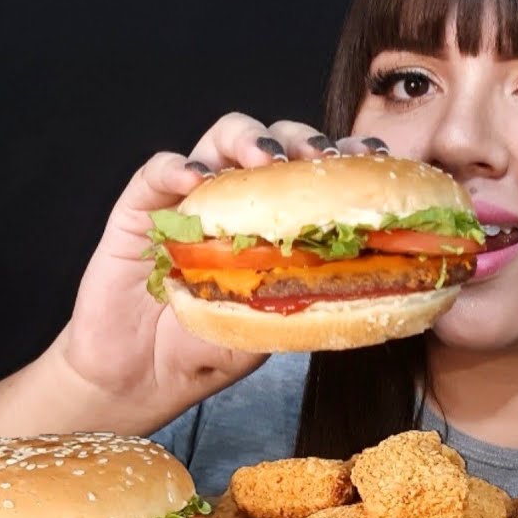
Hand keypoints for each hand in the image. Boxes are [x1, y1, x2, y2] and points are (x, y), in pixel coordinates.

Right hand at [59, 112, 391, 413]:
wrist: (143, 378)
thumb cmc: (210, 351)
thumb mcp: (275, 327)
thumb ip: (312, 297)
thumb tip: (376, 278)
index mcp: (278, 220)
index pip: (316, 173)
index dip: (345, 157)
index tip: (374, 158)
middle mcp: (239, 199)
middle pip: (275, 141)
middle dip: (301, 141)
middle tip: (318, 159)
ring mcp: (191, 198)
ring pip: (220, 139)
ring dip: (247, 139)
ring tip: (261, 159)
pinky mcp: (141, 208)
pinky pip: (158, 170)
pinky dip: (178, 166)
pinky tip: (195, 179)